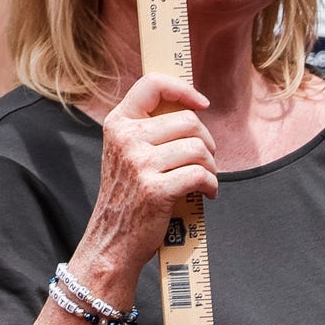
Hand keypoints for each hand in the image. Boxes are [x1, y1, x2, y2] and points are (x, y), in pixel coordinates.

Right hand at [73, 72, 217, 299]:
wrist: (112, 239)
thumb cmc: (127, 195)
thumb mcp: (125, 152)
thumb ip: (147, 129)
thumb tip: (189, 110)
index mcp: (117, 123)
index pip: (152, 84)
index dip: (182, 89)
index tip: (201, 103)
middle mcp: (126, 139)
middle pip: (188, 121)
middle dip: (207, 141)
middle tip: (206, 158)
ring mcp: (139, 164)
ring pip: (199, 148)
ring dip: (212, 166)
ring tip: (205, 178)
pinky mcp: (156, 189)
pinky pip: (201, 175)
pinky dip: (212, 185)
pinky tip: (207, 193)